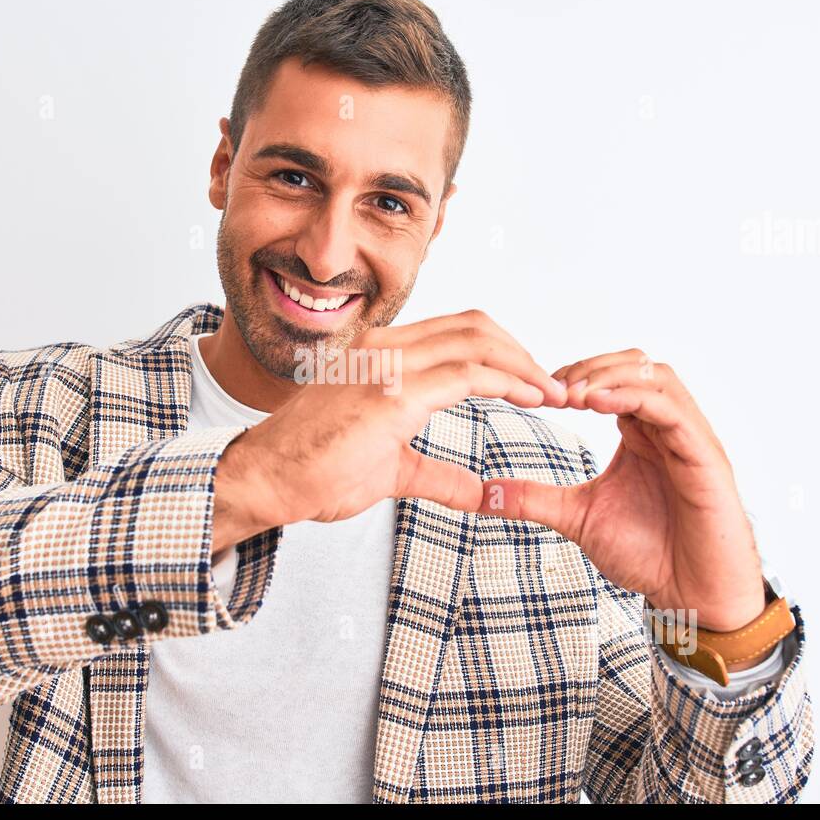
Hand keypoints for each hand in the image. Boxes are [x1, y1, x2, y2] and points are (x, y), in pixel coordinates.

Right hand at [213, 310, 567, 550]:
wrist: (265, 479)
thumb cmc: (312, 471)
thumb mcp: (391, 470)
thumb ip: (437, 475)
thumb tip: (478, 493)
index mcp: (379, 353)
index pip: (456, 332)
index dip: (503, 353)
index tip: (535, 384)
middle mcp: (383, 346)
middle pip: (474, 326)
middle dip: (522, 353)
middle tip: (555, 387)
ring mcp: (386, 365)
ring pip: (477, 342)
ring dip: (524, 366)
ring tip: (554, 393)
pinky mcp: (391, 393)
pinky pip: (466, 374)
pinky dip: (508, 382)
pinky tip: (531, 399)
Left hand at [478, 349, 765, 631]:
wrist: (694, 596)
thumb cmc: (652, 554)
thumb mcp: (578, 518)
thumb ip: (535, 499)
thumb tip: (485, 494)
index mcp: (641, 433)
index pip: (611, 377)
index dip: (574, 375)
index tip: (536, 391)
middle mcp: (667, 427)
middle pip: (635, 364)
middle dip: (590, 367)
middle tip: (552, 387)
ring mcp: (689, 438)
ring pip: (656, 376)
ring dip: (610, 376)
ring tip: (572, 392)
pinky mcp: (704, 456)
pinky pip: (672, 409)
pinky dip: (635, 398)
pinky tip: (598, 404)